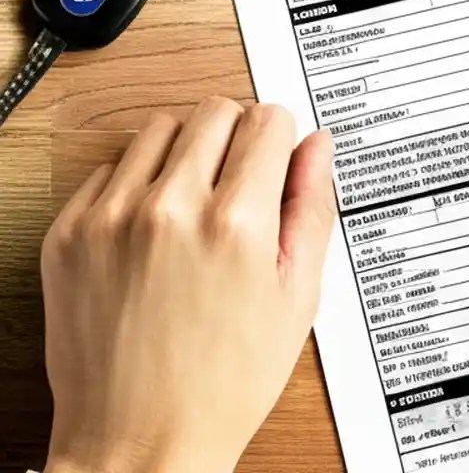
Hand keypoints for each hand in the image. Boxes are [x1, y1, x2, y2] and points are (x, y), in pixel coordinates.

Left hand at [40, 98, 335, 472]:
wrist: (141, 438)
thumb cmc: (223, 382)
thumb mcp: (296, 297)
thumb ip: (311, 208)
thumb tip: (317, 147)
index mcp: (237, 224)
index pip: (269, 122)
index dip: (284, 140)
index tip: (281, 158)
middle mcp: (171, 209)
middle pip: (216, 112)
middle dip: (240, 135)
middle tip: (244, 182)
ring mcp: (111, 218)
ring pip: (161, 128)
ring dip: (187, 150)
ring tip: (198, 202)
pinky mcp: (70, 232)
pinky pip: (110, 168)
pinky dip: (138, 183)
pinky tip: (157, 228)